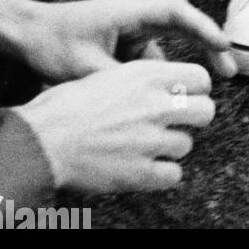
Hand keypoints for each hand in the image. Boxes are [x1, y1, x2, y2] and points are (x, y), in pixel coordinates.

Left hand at [5, 0, 236, 81]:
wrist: (26, 34)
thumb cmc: (52, 43)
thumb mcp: (86, 68)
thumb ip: (121, 83)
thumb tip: (152, 101)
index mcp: (130, 12)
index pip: (177, 13)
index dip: (204, 28)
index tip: (223, 45)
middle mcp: (136, 17)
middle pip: (183, 27)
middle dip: (207, 47)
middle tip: (230, 72)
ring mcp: (131, 31)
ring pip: (163, 53)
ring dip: (171, 73)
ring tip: (177, 99)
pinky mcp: (124, 45)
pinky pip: (146, 62)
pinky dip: (150, 79)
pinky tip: (142, 101)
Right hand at [16, 60, 216, 193]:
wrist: (43, 139)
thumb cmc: (65, 106)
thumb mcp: (107, 74)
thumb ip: (141, 78)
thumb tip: (165, 81)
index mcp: (147, 76)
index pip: (201, 78)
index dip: (196, 88)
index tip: (187, 94)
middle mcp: (155, 105)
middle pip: (206, 111)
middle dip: (194, 117)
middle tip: (177, 122)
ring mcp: (150, 140)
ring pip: (186, 144)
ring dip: (171, 146)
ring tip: (148, 145)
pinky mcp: (141, 171)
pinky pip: (173, 175)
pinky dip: (163, 174)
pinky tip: (146, 167)